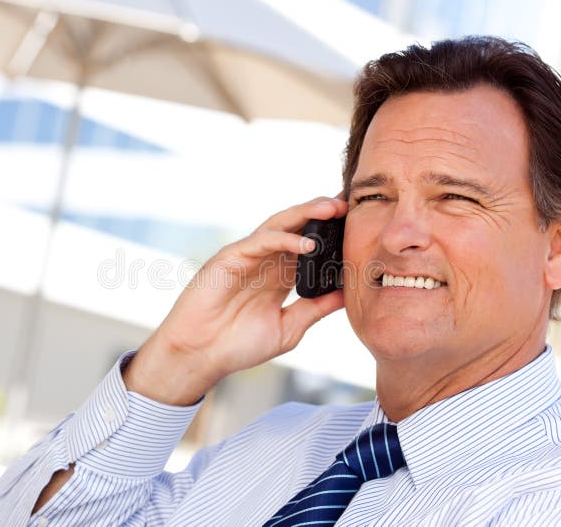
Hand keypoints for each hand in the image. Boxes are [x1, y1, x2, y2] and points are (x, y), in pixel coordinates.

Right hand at [124, 197, 347, 405]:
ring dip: (306, 215)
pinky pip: (260, 241)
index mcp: (279, 276)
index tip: (359, 225)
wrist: (202, 356)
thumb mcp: (289, 329)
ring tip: (333, 209)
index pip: (310, 247)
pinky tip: (307, 244)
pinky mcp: (229, 257)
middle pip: (297, 228)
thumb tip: (347, 295)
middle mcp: (265, 261)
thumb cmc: (238, 346)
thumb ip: (314, 309)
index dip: (332, 235)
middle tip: (350, 204)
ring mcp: (247, 256)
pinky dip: (283, 239)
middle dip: (323, 214)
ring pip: (279, 225)